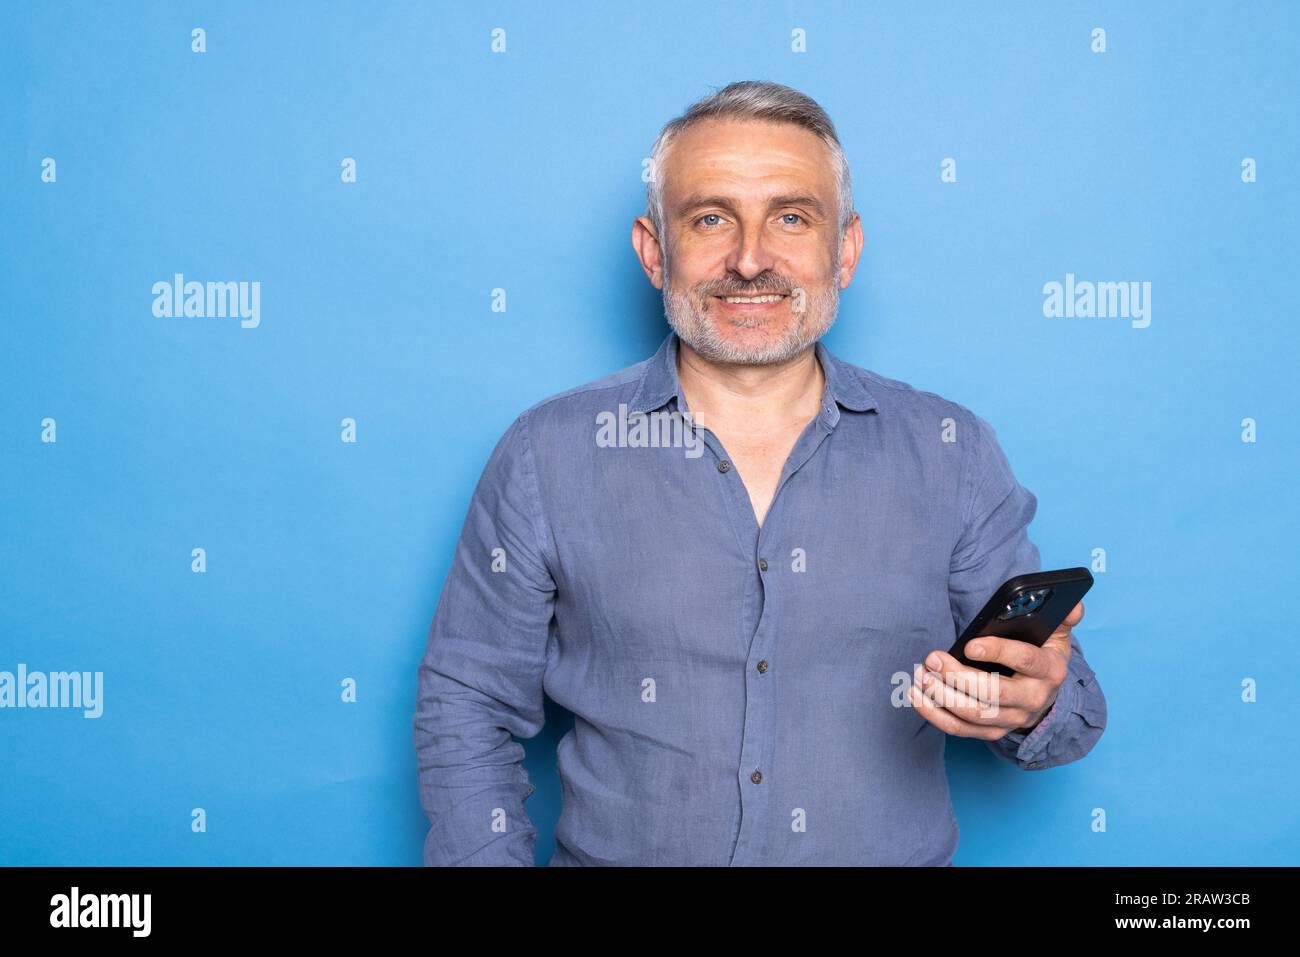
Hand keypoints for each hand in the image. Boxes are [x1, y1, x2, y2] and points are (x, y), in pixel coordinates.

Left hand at [909, 601, 1083, 739]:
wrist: (1043, 694)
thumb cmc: (1041, 655)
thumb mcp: (1056, 635)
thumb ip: (1062, 617)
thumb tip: (1073, 604)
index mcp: (1049, 670)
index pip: (1025, 660)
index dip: (998, 652)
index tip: (970, 643)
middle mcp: (1032, 698)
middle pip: (993, 693)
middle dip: (958, 677)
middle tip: (932, 658)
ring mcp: (1012, 719)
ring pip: (973, 714)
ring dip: (941, 695)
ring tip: (921, 674)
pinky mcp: (992, 732)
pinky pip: (960, 729)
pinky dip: (935, 714)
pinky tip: (917, 696)